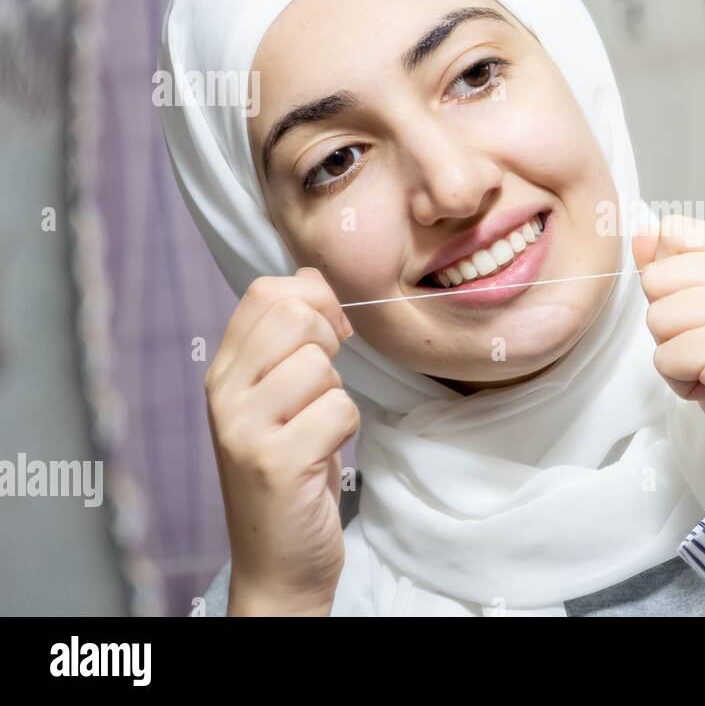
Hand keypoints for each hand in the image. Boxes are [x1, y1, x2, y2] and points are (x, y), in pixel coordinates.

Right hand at [203, 267, 358, 615]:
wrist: (278, 561)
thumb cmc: (289, 471)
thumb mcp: (279, 398)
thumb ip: (287, 340)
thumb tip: (310, 277)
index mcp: (222, 372)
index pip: (264, 292)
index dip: (314, 300)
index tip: (329, 335)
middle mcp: (223, 395)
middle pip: (294, 316)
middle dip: (330, 342)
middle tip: (324, 386)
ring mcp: (244, 429)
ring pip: (321, 366)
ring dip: (338, 396)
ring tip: (316, 430)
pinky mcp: (276, 462)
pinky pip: (339, 410)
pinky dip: (346, 430)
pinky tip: (323, 456)